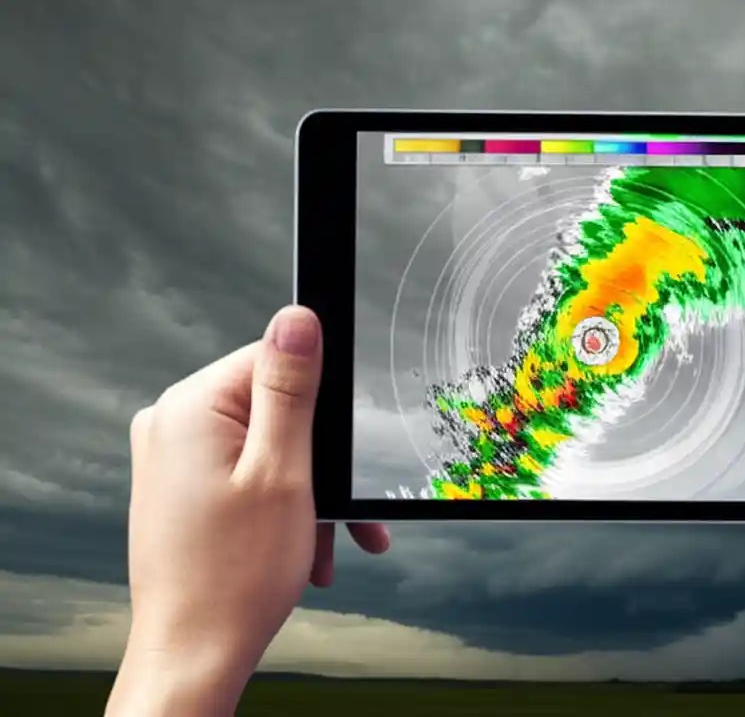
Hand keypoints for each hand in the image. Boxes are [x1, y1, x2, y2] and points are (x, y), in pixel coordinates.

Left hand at [106, 306, 389, 716]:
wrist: (193, 654)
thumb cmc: (234, 577)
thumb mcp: (284, 471)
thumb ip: (291, 389)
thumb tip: (298, 318)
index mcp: (189, 408)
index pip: (273, 361)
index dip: (320, 405)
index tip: (341, 450)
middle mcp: (169, 425)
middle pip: (274, 410)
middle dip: (320, 463)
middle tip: (347, 512)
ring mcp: (170, 459)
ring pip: (266, 450)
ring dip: (307, 495)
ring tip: (327, 543)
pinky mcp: (179, 488)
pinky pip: (245, 477)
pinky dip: (281, 508)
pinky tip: (304, 548)